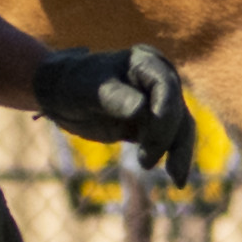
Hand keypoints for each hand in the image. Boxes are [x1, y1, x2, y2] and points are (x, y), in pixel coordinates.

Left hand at [35, 47, 193, 188]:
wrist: (60, 93)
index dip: (164, 113)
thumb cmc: (74, 84)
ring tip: (177, 180)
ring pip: (181, 128)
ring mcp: (159, 101)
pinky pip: (172, 140)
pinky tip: (177, 179)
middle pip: (177, 110)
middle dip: (168, 138)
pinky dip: (175, 157)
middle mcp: (159, 78)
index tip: (150, 140)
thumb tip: (141, 110)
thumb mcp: (90, 90)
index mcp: (146, 61)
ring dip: (180, 153)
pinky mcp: (154, 122)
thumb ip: (115, 98)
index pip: (166, 86)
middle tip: (145, 163)